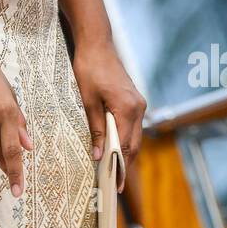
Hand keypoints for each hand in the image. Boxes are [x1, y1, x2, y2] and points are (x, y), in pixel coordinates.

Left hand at [71, 39, 145, 189]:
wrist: (97, 43)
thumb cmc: (89, 68)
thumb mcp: (87, 100)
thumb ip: (95, 128)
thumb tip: (97, 153)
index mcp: (127, 108)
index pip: (126, 146)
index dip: (120, 166)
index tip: (114, 183)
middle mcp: (138, 107)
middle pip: (134, 144)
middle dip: (125, 164)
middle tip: (114, 184)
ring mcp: (138, 103)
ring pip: (135, 135)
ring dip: (125, 152)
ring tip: (113, 170)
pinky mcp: (134, 100)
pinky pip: (132, 125)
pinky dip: (125, 138)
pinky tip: (114, 147)